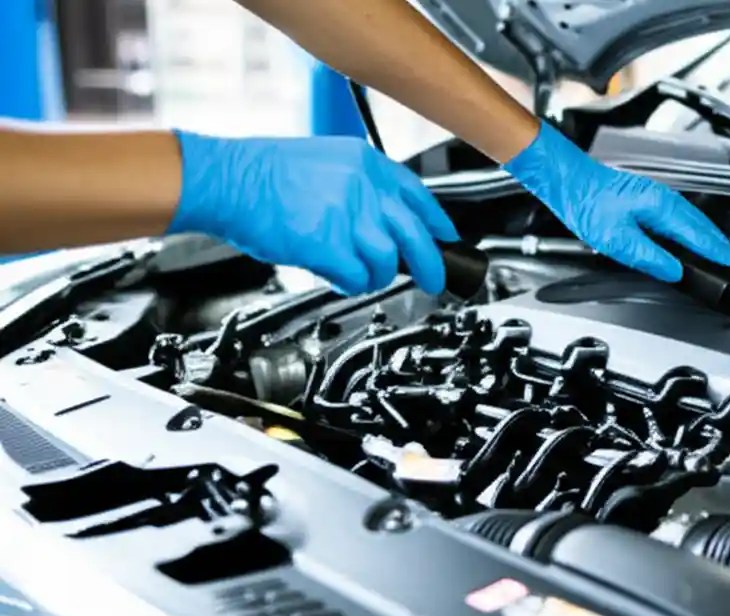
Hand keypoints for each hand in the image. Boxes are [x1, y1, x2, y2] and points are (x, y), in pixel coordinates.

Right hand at [167, 132, 458, 294]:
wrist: (226, 179)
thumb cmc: (263, 172)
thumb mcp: (325, 161)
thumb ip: (359, 186)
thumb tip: (383, 219)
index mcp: (366, 162)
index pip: (419, 195)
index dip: (438, 223)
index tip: (446, 238)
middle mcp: (364, 187)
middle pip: (417, 236)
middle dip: (432, 266)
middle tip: (434, 281)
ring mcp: (348, 217)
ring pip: (389, 261)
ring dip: (379, 276)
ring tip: (362, 275)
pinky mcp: (328, 245)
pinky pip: (357, 278)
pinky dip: (351, 284)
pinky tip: (339, 277)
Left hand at [502, 122, 729, 281]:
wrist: (570, 182)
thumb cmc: (588, 204)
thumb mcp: (617, 241)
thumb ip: (650, 258)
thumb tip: (673, 271)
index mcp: (662, 208)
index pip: (700, 236)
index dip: (719, 254)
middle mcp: (665, 199)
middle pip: (703, 226)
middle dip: (720, 247)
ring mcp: (659, 197)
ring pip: (694, 220)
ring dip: (709, 239)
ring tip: (720, 256)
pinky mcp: (651, 199)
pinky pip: (683, 217)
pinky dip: (694, 231)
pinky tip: (692, 240)